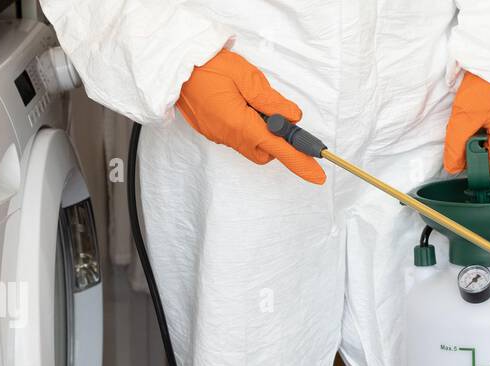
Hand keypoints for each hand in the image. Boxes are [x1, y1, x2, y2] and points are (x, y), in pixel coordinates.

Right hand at [177, 49, 324, 184]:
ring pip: (251, 145)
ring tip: (250, 102)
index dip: (300, 161)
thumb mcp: (245, 75)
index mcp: (240, 124)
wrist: (172, 66)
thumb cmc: (206, 66)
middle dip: (277, 140)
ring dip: (260, 131)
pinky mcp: (213, 131)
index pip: (279, 148)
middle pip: (266, 152)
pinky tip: (237, 103)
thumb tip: (293, 117)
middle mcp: (230, 136)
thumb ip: (271, 99)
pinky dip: (245, 126)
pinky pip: (237, 137)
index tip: (317, 175)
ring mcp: (219, 136)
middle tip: (273, 112)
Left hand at [443, 73, 489, 174]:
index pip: (489, 168)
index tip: (459, 154)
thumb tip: (453, 168)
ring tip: (469, 121)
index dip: (472, 166)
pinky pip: (488, 135)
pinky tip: (472, 118)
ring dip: (472, 140)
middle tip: (463, 131)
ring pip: (486, 147)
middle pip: (488, 158)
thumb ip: (456, 147)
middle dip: (471, 150)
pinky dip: (476, 131)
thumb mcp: (463, 119)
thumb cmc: (483, 87)